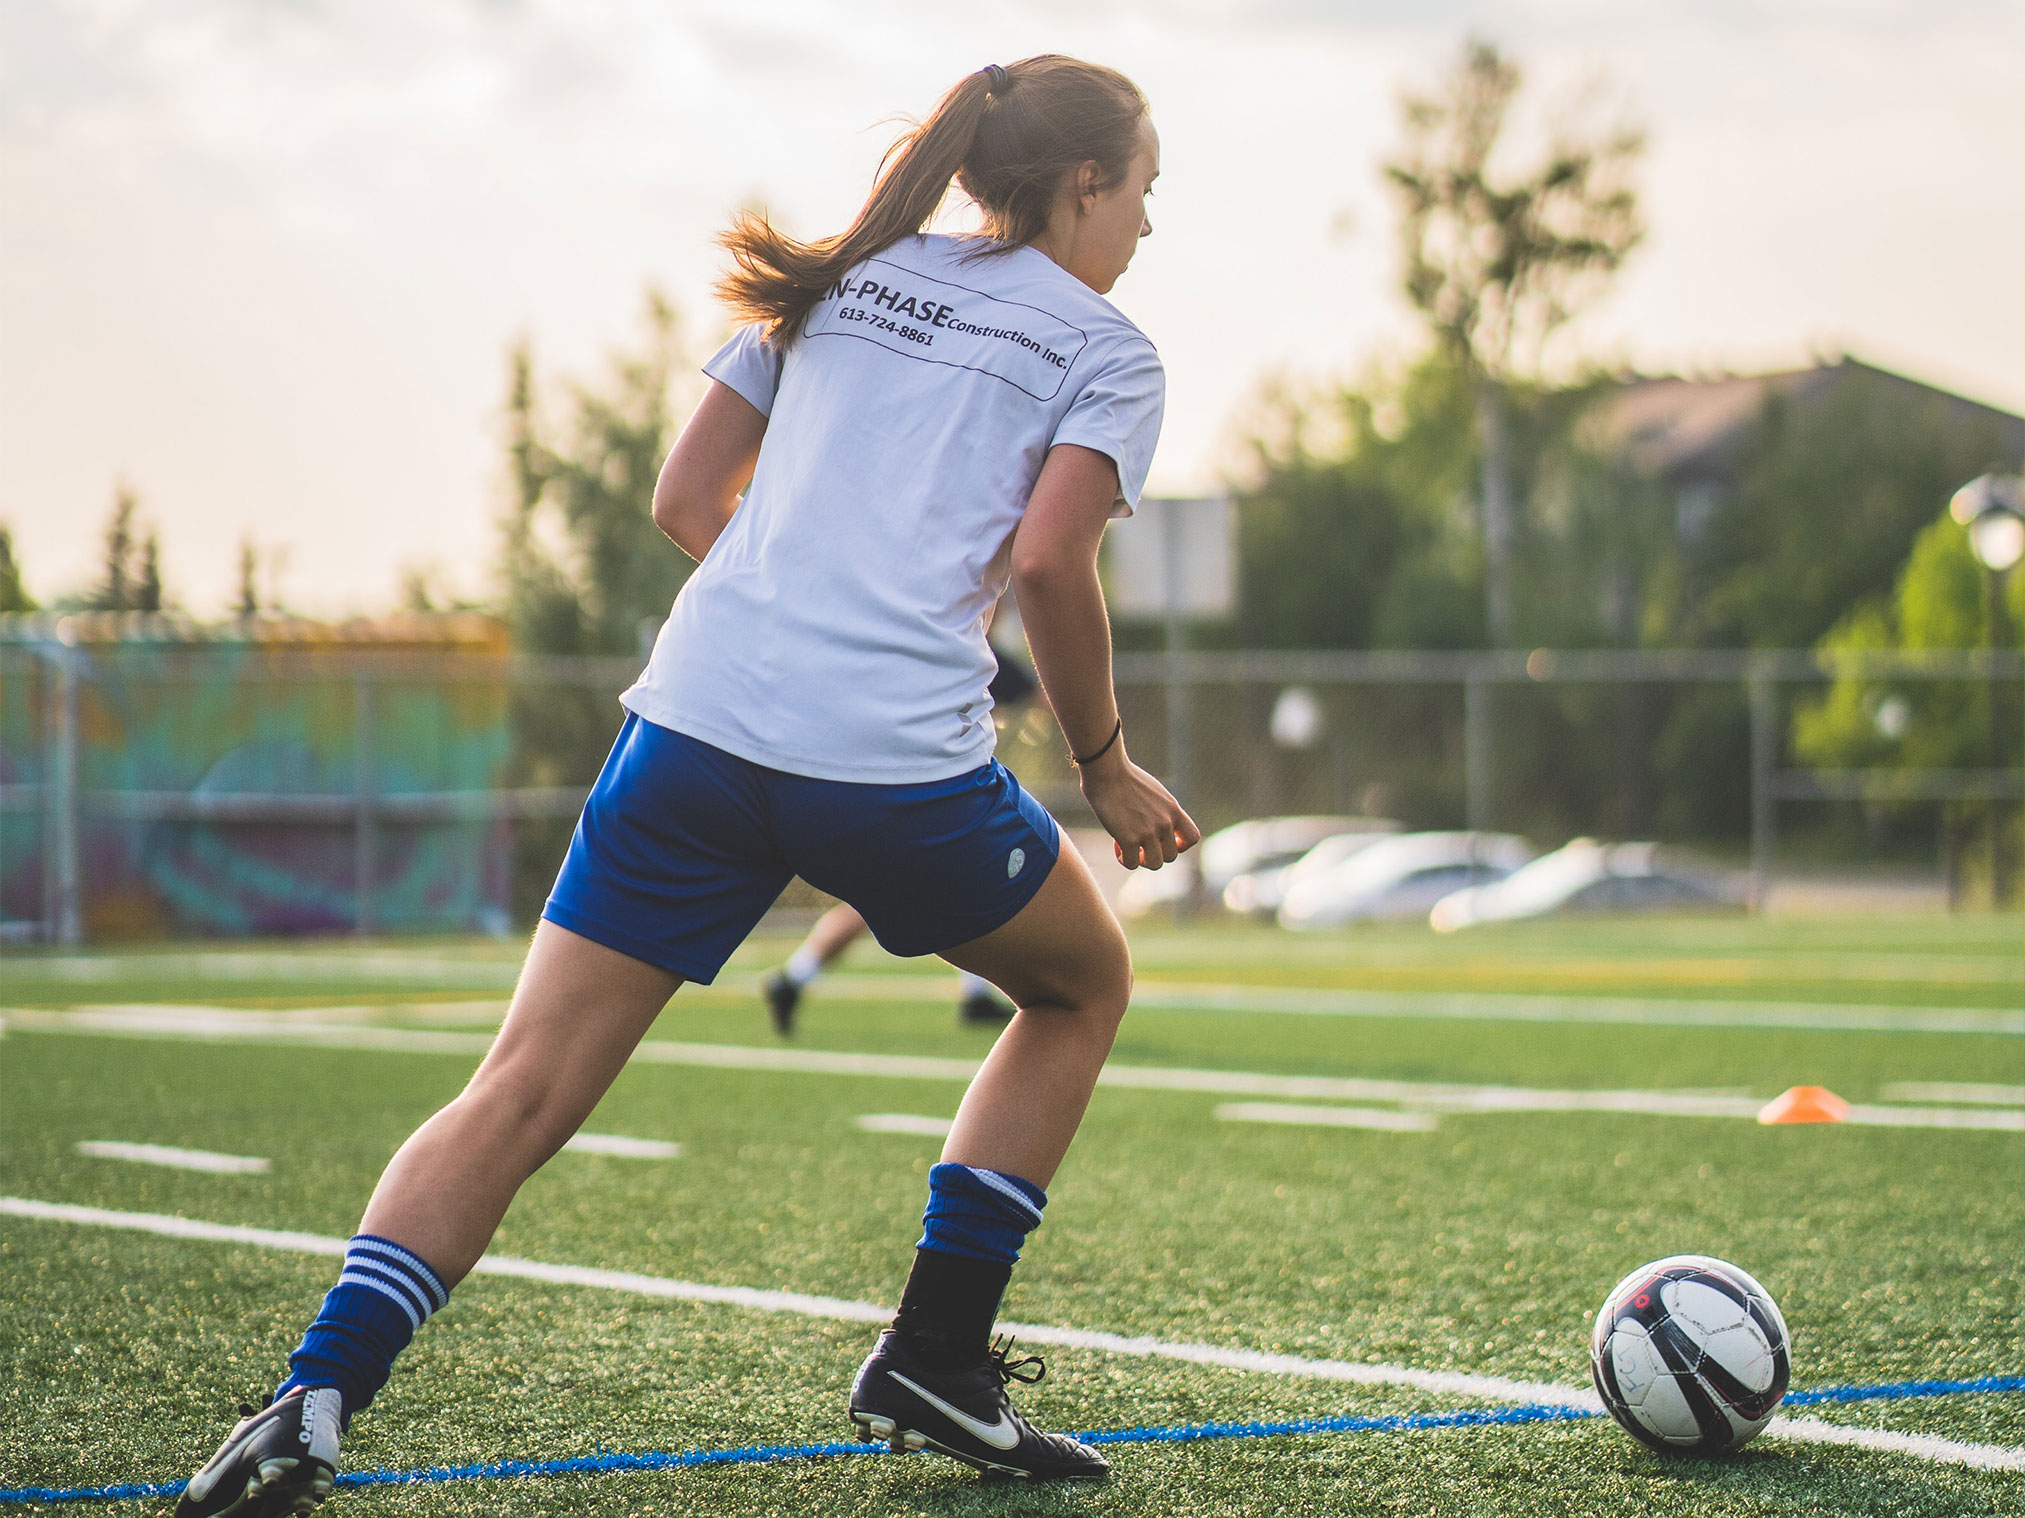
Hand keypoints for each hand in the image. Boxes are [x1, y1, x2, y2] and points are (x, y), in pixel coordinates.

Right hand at [1078, 744, 1200, 870]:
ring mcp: (1148, 832)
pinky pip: (1131, 863)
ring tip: (1129, 847)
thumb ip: (1160, 810)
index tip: (1163, 840)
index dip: (1180, 845)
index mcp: (1173, 809)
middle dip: (1155, 853)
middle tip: (1139, 843)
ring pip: (1154, 864)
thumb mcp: (1154, 792)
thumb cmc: (1124, 776)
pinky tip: (1116, 844)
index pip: (1193, 838)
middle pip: (1171, 856)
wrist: (1107, 770)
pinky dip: (1123, 858)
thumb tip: (1154, 824)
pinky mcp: (1129, 839)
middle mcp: (1165, 822)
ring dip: (1141, 860)